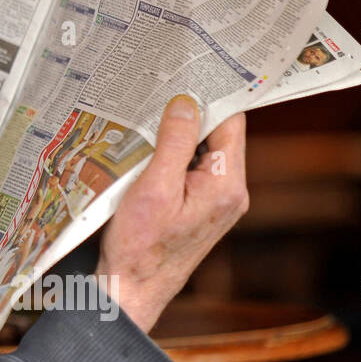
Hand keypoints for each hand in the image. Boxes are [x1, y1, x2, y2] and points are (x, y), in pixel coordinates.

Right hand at [95, 96, 249, 332]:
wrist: (131, 291)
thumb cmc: (139, 247)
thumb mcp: (153, 188)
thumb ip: (173, 143)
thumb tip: (186, 102)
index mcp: (226, 185)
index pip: (229, 123)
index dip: (211, 95)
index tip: (190, 70)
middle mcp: (229, 192)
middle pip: (217, 134)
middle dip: (190, 112)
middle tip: (161, 86)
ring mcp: (216, 202)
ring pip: (202, 151)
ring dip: (177, 135)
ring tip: (147, 115)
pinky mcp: (199, 209)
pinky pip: (191, 169)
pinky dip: (172, 155)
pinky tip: (146, 149)